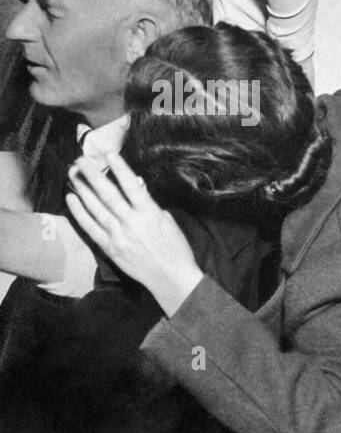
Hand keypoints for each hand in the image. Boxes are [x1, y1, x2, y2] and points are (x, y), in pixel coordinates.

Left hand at [66, 151, 203, 316]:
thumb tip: (136, 187)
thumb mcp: (168, 222)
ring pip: (95, 208)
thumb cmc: (175, 249)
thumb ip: (149, 204)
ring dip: (82, 188)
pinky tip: (72, 198)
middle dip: (92, 175)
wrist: (171, 278)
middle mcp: (131, 223)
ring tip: (73, 173)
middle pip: (107, 194)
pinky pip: (90, 227)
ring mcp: (118, 236)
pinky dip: (79, 212)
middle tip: (80, 160)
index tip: (108, 154)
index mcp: (150, 214)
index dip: (119, 168)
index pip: (131, 186)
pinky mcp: (109, 248)